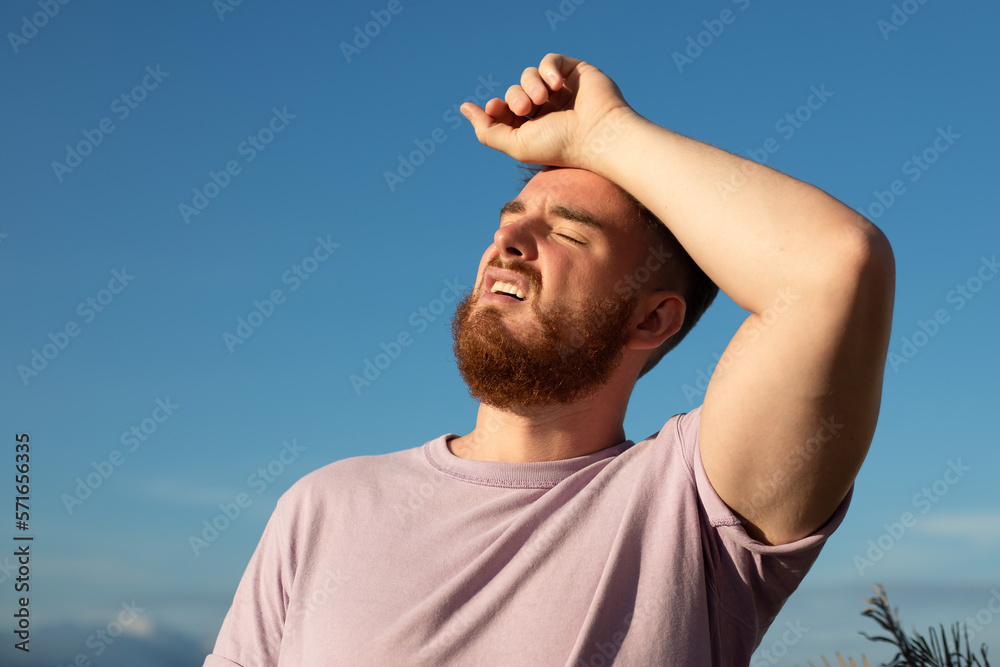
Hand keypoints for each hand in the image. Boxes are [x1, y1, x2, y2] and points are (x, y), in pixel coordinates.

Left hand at [460, 53, 634, 169]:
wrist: (597, 135)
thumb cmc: (560, 145)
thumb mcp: (515, 145)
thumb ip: (487, 130)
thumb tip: (464, 108)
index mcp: (532, 127)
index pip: (504, 110)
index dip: (496, 107)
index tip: (496, 109)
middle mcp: (546, 108)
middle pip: (514, 92)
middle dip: (514, 98)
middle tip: (526, 108)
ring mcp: (560, 90)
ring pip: (528, 75)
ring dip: (529, 85)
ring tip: (543, 98)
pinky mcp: (574, 72)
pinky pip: (549, 60)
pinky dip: (547, 69)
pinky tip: (556, 84)